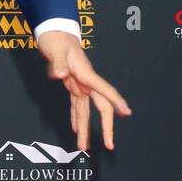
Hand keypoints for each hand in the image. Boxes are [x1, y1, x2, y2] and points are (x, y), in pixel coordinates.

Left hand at [35, 30, 131, 150]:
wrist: (54, 33)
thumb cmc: (57, 40)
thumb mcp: (56, 50)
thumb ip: (58, 63)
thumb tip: (60, 74)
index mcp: (86, 74)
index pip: (104, 90)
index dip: (117, 101)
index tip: (127, 112)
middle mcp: (86, 82)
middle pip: (101, 107)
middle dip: (106, 127)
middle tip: (108, 145)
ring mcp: (80, 85)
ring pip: (87, 111)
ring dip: (85, 130)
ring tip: (83, 148)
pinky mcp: (72, 86)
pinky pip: (77, 106)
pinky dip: (76, 118)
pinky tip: (76, 130)